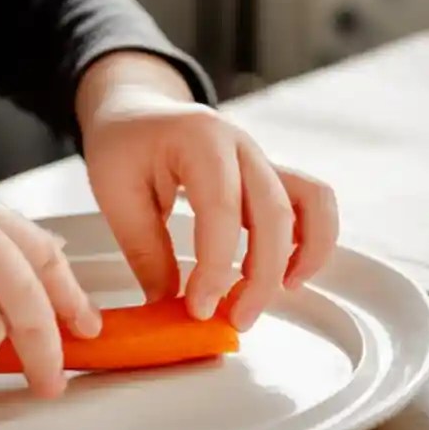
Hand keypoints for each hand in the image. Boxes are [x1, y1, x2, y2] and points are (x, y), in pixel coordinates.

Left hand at [76, 52, 339, 330]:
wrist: (136, 109)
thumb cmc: (123, 144)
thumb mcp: (115, 194)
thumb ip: (145, 251)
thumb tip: (170, 307)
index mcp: (200, 139)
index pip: (221, 209)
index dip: (215, 266)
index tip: (199, 308)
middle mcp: (241, 145)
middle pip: (274, 213)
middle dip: (261, 276)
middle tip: (235, 320)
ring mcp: (262, 158)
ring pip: (308, 203)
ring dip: (301, 255)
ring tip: (277, 296)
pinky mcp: (270, 176)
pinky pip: (311, 202)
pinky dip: (313, 240)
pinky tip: (290, 276)